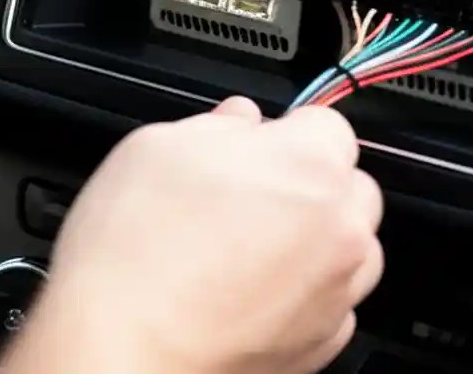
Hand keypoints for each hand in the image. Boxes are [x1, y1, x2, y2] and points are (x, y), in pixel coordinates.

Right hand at [3, 99, 384, 373]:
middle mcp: (340, 227)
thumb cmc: (135, 259)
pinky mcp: (324, 340)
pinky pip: (331, 300)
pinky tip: (247, 291)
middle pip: (349, 185)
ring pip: (349, 246)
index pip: (324, 121)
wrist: (124, 353)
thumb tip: (236, 122)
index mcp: (309, 164)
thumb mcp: (155, 149)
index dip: (282, 131)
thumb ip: (214, 125)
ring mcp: (337, 290)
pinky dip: (302, 292)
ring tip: (245, 249)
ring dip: (315, 239)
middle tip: (244, 197)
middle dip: (308, 184)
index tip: (253, 145)